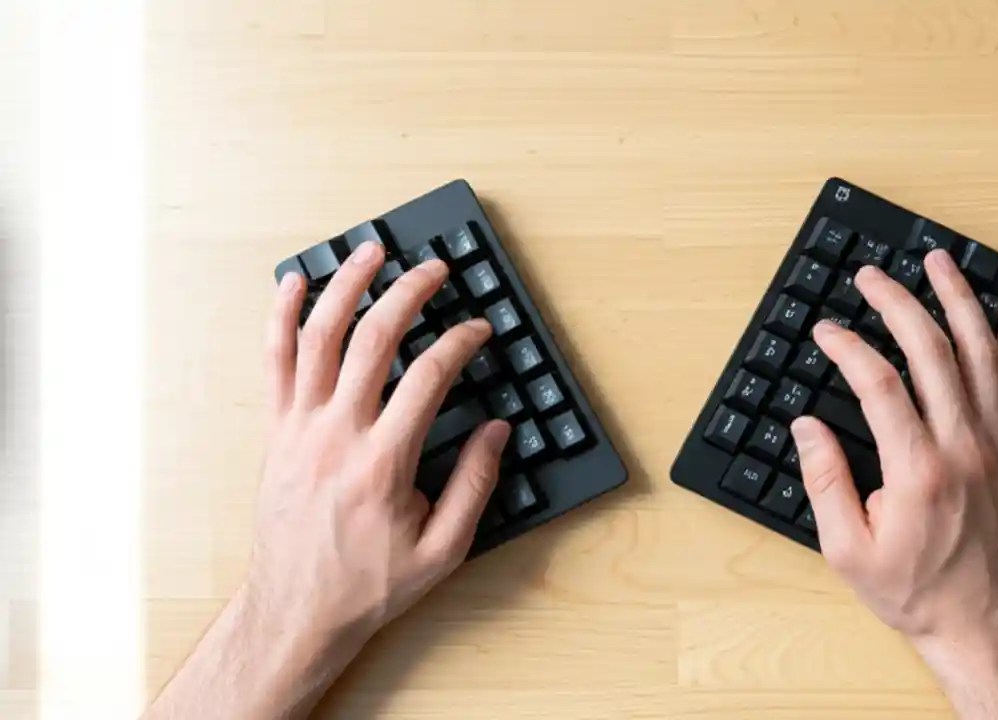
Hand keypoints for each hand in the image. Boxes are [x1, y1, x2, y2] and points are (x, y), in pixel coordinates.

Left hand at [147, 242, 509, 718]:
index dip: (460, 341)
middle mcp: (336, 435)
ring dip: (346, 286)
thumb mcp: (442, 551)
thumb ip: (474, 485)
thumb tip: (498, 432)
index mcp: (382, 463)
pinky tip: (296, 282)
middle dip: (408, 293)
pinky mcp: (276, 431)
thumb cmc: (368, 585)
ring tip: (370, 251)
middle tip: (433, 268)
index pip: (429, 376)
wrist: (296, 613)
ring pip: (319, 338)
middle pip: (373, 340)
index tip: (478, 328)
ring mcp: (299, 428)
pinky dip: (282, 317)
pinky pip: (273, 362)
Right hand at [792, 249, 997, 644]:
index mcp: (917, 470)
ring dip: (958, 300)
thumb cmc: (915, 589)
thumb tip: (806, 426)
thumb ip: (824, 482)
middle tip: (872, 277)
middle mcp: (964, 445)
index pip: (880, 385)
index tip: (826, 332)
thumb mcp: (846, 549)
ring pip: (982, 352)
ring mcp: (997, 441)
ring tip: (938, 262)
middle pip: (932, 351)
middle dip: (898, 303)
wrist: (982, 620)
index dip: (848, 348)